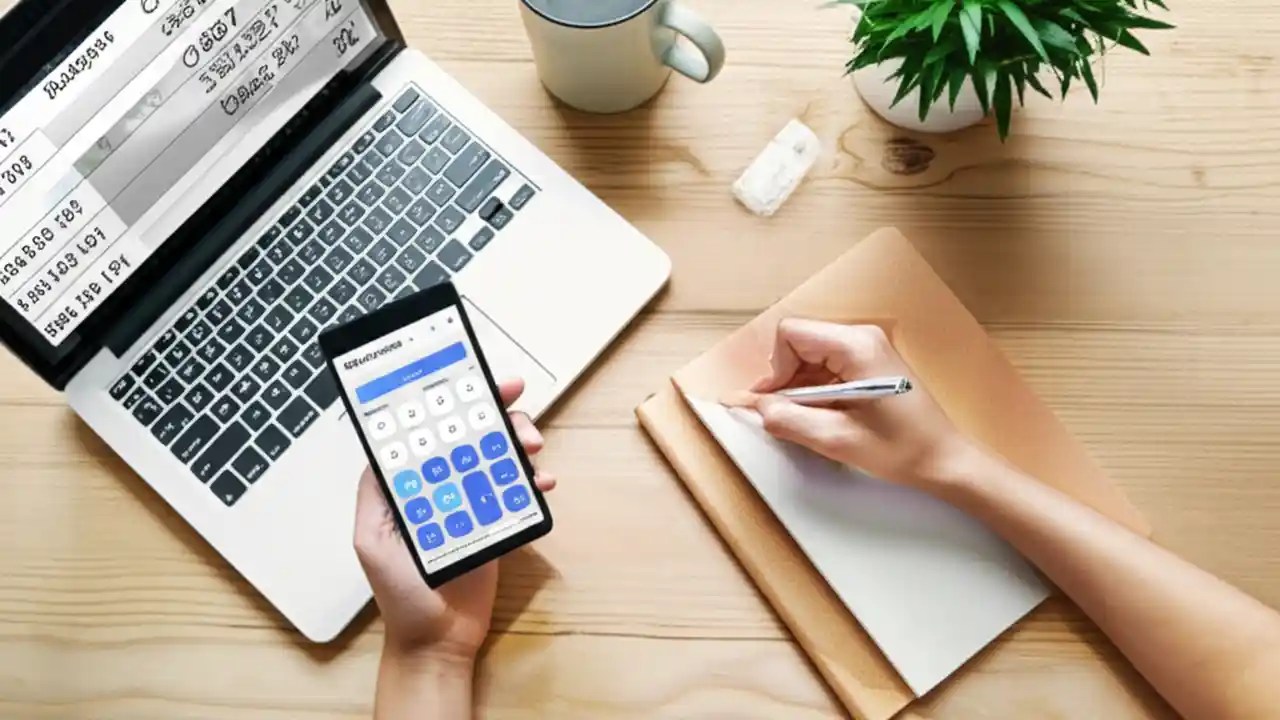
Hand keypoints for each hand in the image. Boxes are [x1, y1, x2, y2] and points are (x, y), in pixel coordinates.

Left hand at [354, 377, 555, 664]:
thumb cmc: (398, 594)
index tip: (475, 382)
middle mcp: (445, 485)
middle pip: (474, 435)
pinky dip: (535, 481)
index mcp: (412, 484)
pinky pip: (520, 492)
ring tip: (532, 448)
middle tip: (515, 408)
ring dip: (520, 443)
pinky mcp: (500, 522)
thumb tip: (384, 447)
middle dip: (497, 414)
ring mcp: (475, 502)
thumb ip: (375, 494)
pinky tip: (542, 483)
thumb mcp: (370, 540)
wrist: (438, 639)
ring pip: (501, 456)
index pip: (432, 431)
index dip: (454, 402)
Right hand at [731, 319, 975, 489]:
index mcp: (856, 346)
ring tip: (814, 420)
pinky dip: (816, 389)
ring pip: (809, 355)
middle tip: (790, 415)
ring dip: (801, 387)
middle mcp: (862, 337)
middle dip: (786, 379)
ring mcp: (868, 347)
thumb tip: (758, 407)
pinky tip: (827, 416)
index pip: (791, 334)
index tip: (778, 402)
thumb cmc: (902, 450)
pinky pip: (826, 365)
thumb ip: (789, 420)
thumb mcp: (837, 440)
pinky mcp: (870, 362)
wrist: (944, 460)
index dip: (775, 368)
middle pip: (799, 342)